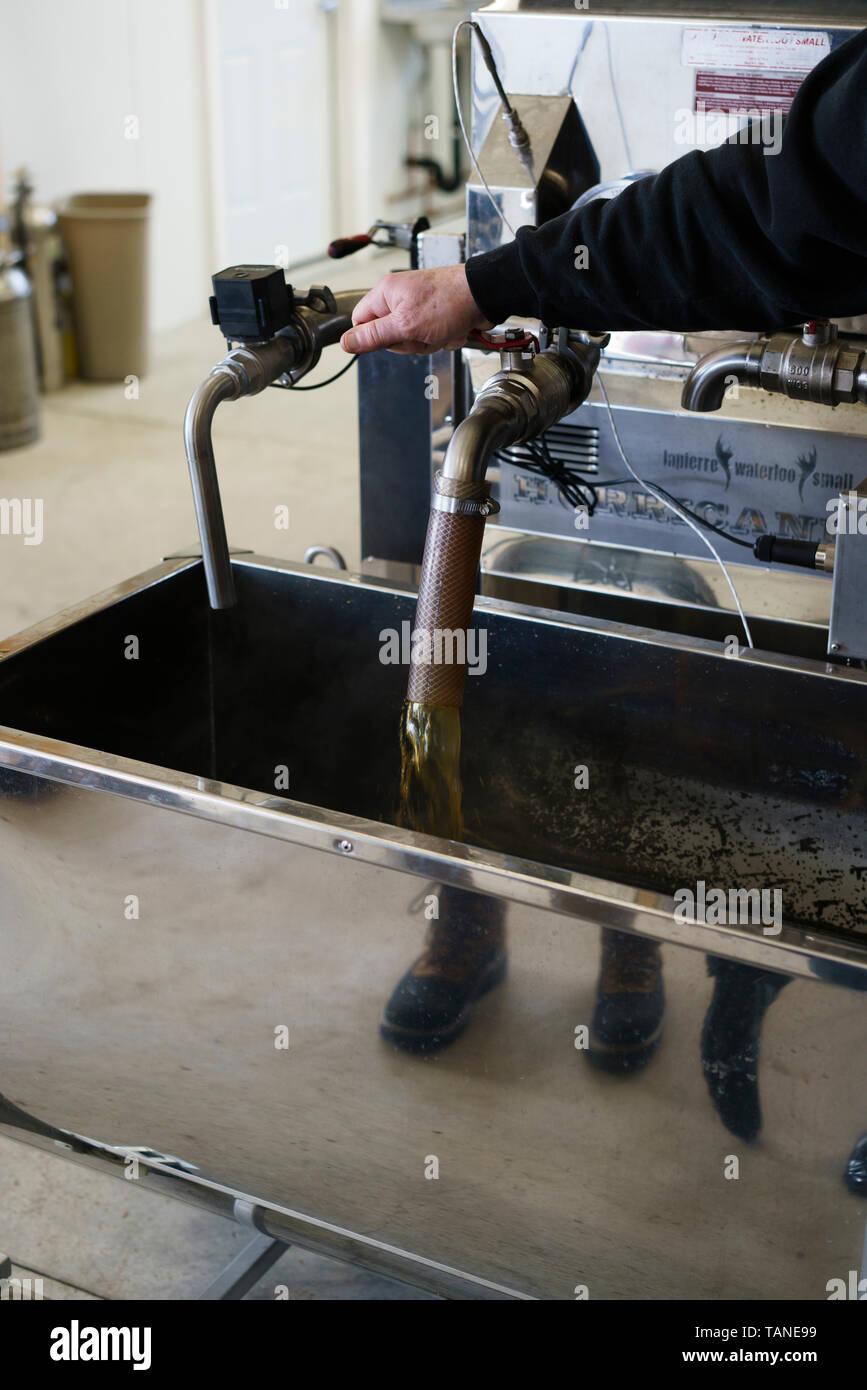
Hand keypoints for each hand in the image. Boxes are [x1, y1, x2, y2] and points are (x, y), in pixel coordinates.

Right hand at [340, 265, 492, 354]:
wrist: (484, 296)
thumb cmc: (449, 302)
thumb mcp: (405, 325)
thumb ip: (373, 335)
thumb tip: (345, 342)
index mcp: (385, 293)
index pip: (361, 322)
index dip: (374, 337)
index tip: (391, 338)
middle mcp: (399, 297)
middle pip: (388, 336)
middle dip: (409, 342)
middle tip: (422, 332)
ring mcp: (418, 307)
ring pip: (411, 340)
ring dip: (428, 342)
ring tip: (440, 330)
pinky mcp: (435, 315)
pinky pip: (429, 338)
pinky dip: (442, 339)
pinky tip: (451, 329)